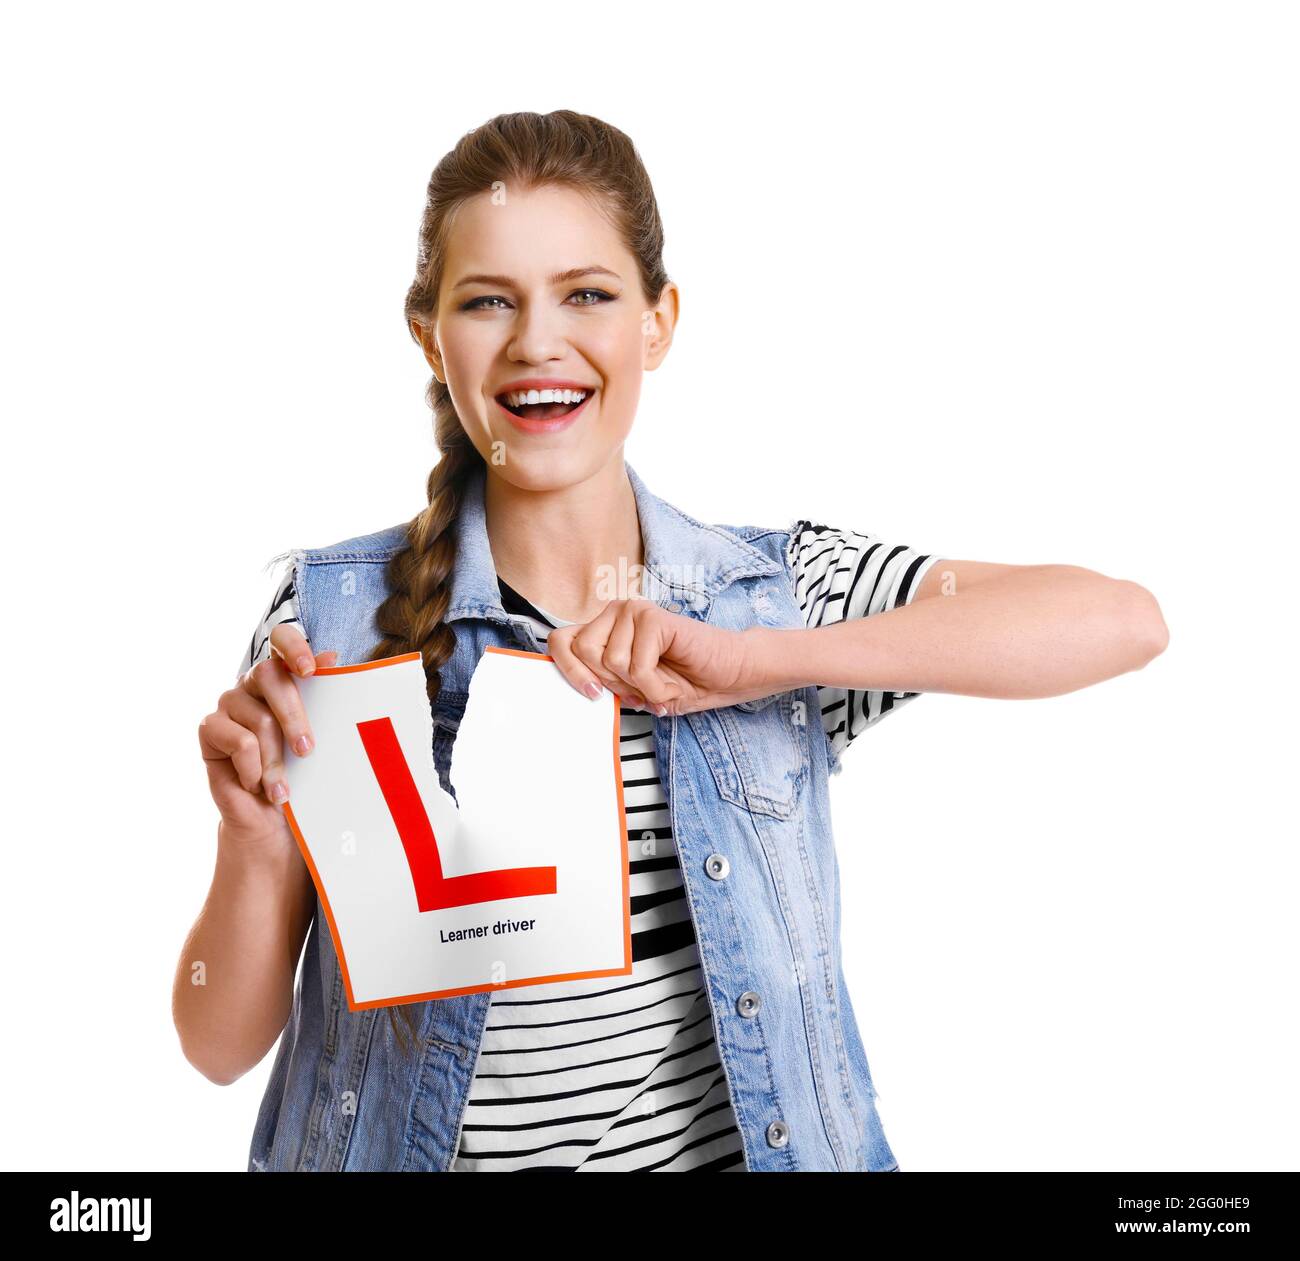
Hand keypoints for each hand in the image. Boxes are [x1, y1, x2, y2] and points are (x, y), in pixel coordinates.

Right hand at [198, 622, 338, 860]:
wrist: (274, 819)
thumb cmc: (303, 774)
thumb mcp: (322, 736)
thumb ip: (324, 697)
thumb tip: (332, 655)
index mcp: (283, 675)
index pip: (281, 640)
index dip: (294, 647)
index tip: (311, 670)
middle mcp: (252, 683)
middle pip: (271, 677)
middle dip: (294, 717)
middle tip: (307, 751)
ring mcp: (228, 704)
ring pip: (259, 718)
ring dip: (276, 759)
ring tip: (283, 788)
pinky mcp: (209, 729)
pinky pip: (238, 741)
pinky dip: (254, 768)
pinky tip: (257, 786)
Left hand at [546, 598, 774, 715]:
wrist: (731, 674)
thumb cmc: (688, 680)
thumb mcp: (634, 689)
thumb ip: (604, 681)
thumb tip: (579, 683)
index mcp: (606, 628)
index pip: (562, 642)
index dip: (570, 670)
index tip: (593, 693)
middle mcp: (617, 612)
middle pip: (583, 652)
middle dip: (614, 682)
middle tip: (643, 686)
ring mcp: (635, 611)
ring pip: (611, 662)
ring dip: (641, 686)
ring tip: (663, 681)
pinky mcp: (654, 618)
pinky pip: (637, 667)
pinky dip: (656, 687)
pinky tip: (672, 682)